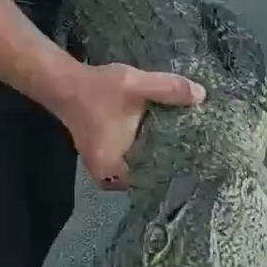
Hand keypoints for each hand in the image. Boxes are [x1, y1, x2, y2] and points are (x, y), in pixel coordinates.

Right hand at [59, 63, 205, 190]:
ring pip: (137, 169)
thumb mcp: (136, 85)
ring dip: (156, 157)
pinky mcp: (103, 156)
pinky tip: (162, 138)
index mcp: (114, 169)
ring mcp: (102, 168)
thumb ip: (169, 89)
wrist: (65, 83)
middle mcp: (106, 176)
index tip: (199, 162)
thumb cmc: (98, 90)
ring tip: (185, 146)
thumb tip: (202, 96)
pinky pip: (130, 161)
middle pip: (145, 178)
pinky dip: (144, 151)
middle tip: (197, 153)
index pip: (152, 183)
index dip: (175, 172)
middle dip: (168, 165)